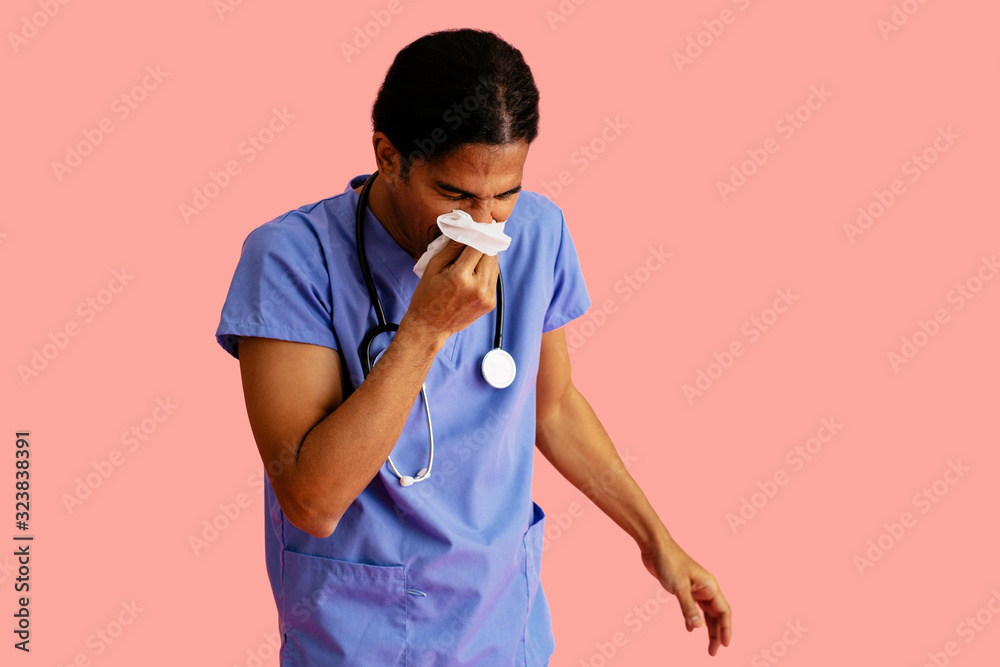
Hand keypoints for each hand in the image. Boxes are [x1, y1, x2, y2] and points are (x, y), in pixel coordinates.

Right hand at [404, 239, 498, 342]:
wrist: (430, 327)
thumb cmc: (426, 297)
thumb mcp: (433, 267)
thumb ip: (452, 247)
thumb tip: (467, 230)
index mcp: (460, 277)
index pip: (478, 245)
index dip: (478, 234)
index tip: (478, 226)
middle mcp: (477, 288)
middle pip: (490, 254)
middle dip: (484, 244)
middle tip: (478, 236)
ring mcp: (486, 297)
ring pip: (495, 266)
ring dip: (487, 257)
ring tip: (475, 253)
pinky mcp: (490, 304)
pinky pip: (493, 279)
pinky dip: (487, 271)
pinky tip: (475, 270)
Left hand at [641, 539, 731, 655]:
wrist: (655, 546)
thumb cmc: (669, 562)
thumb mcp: (678, 587)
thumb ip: (688, 607)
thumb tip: (697, 628)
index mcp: (710, 586)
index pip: (724, 612)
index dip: (727, 629)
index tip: (726, 645)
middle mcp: (706, 588)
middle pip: (717, 615)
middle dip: (717, 634)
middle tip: (713, 651)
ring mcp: (695, 588)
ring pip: (706, 612)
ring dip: (707, 628)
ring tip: (708, 645)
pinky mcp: (684, 588)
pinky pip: (694, 607)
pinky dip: (694, 619)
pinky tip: (690, 629)